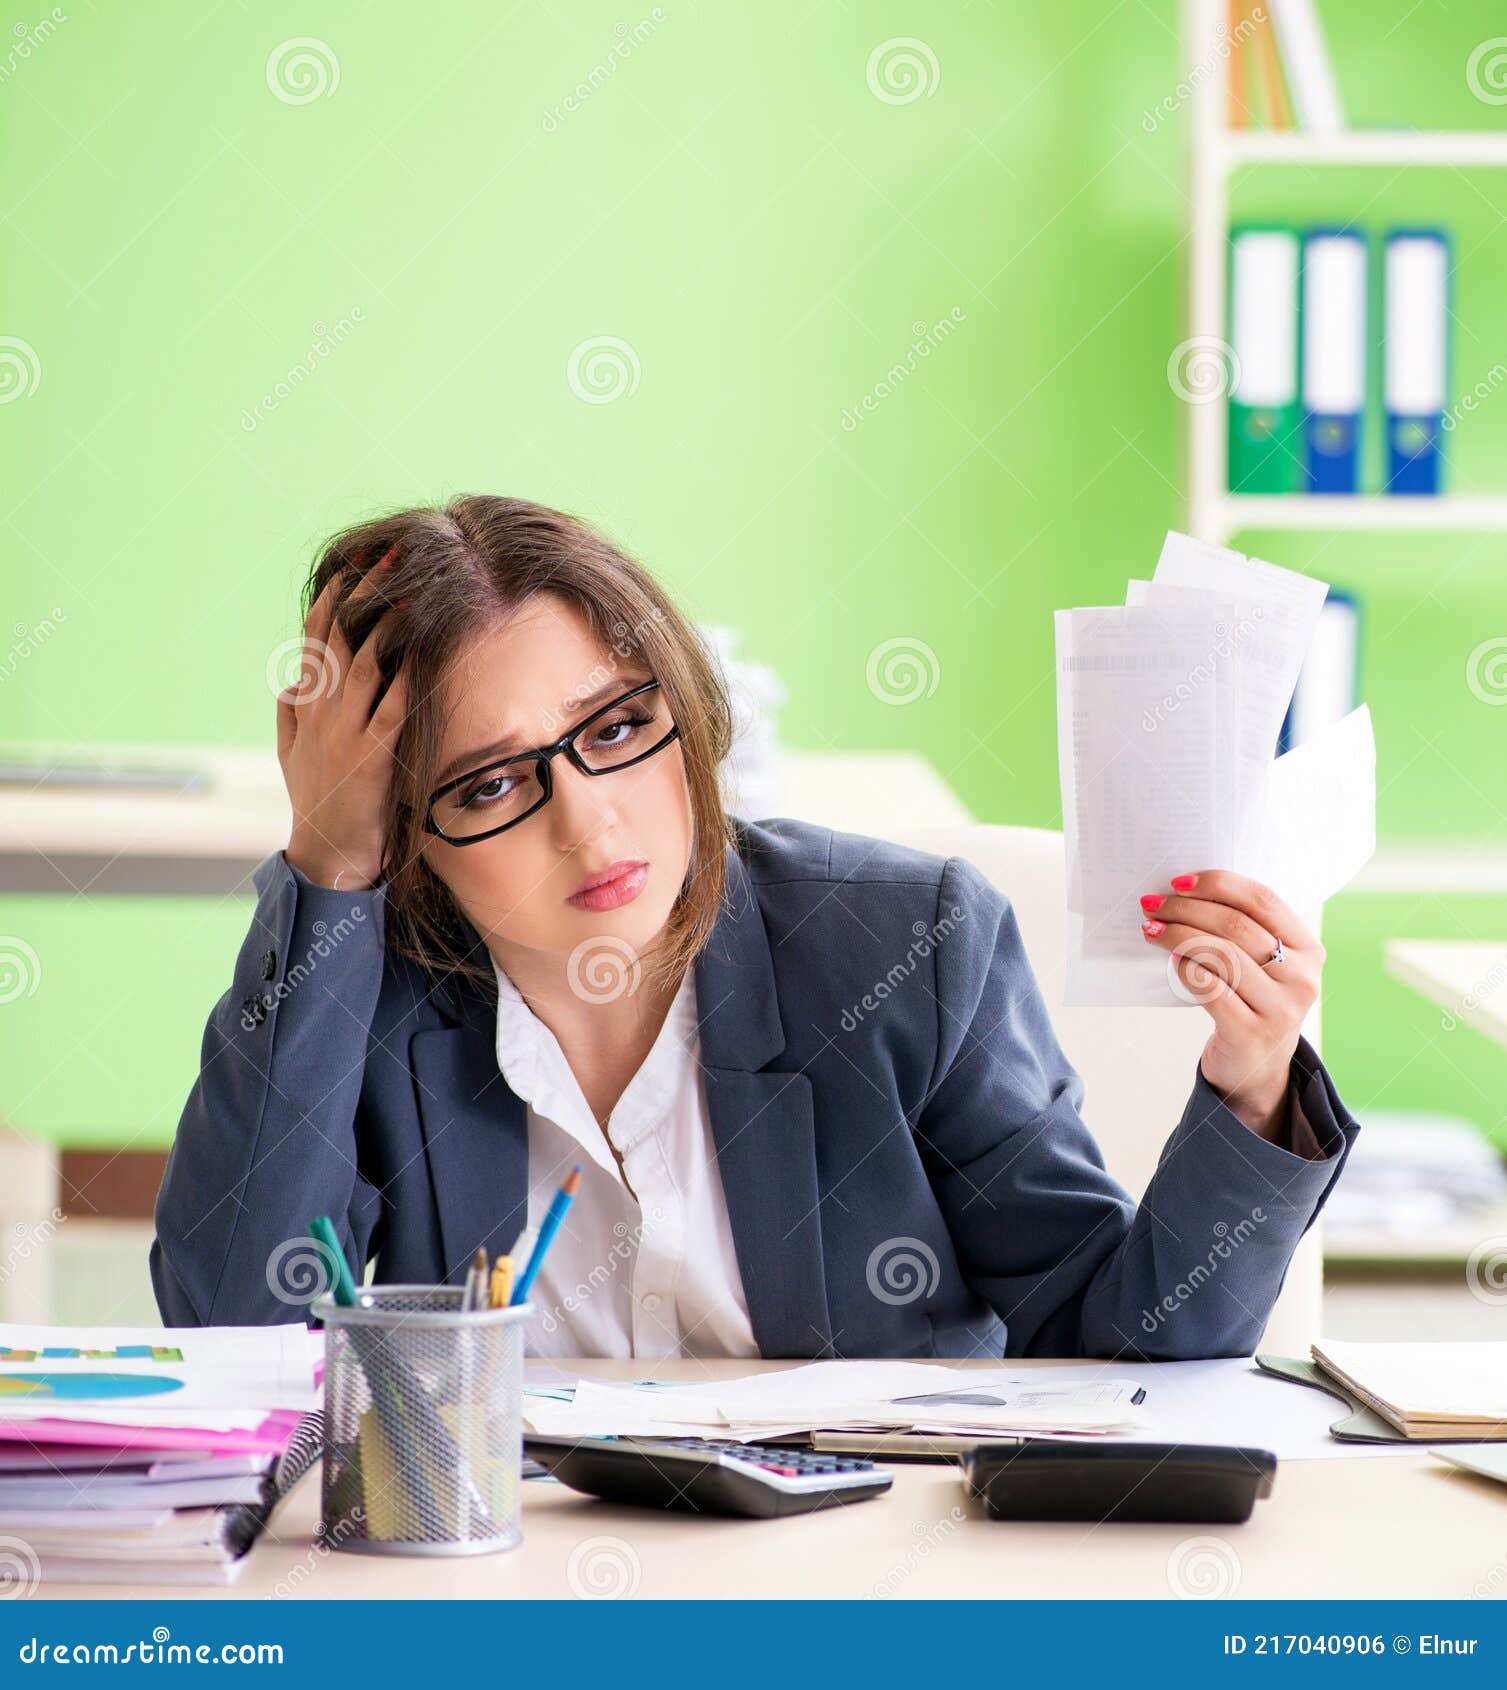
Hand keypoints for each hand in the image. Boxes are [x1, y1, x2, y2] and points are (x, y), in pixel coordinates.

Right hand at [276, 547, 408, 890]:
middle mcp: (321, 711)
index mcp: (306, 703)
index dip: (336, 593)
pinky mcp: (372, 760)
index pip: (317, 635)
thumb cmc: (317, 802)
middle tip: (394, 553)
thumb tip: (290, 680)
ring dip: (391, 624)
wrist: (327, 856)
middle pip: (343, 637)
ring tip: (414, 588)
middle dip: (367, 591)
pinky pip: (392, 711)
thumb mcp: (292, 753)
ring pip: (365, 665)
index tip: (359, 558)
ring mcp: (344, 734)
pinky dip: (407, 681)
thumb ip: (290, 714)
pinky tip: (424, 655)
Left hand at [1137, 870, 1323, 1141]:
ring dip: (1177, 935)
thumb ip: (1245, 928)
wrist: (1256, 1069)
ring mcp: (1280, 1009)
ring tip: (1151, 929)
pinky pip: (1210, 990)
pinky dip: (1185, 969)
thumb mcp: (1264, 964)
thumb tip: (1186, 888)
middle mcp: (1301, 977)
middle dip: (1186, 909)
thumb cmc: (1252, 1001)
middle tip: (1151, 905)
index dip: (1218, 884)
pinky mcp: (1251, 1033)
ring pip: (1220, 955)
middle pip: (1236, 926)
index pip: (1263, 900)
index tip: (1179, 881)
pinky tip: (1171, 961)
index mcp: (1308, 949)